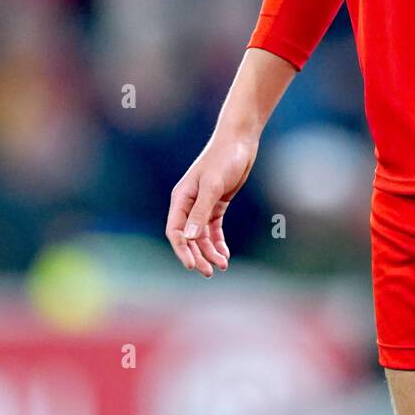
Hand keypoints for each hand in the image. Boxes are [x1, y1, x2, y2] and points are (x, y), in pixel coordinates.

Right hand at [166, 135, 257, 276]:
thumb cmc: (223, 159)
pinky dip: (217, 242)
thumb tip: (188, 238)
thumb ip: (201, 212)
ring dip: (210, 251)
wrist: (240, 142)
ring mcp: (203, 204)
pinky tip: (225, 254)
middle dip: (198, 255)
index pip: (175, 231)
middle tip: (210, 272)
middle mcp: (189, 203)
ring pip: (201, 236)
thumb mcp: (212, 185)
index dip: (182, 250)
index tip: (192, 266)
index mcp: (181, 198)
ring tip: (222, 265)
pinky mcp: (217, 203)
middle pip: (188, 237)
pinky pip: (213, 229)